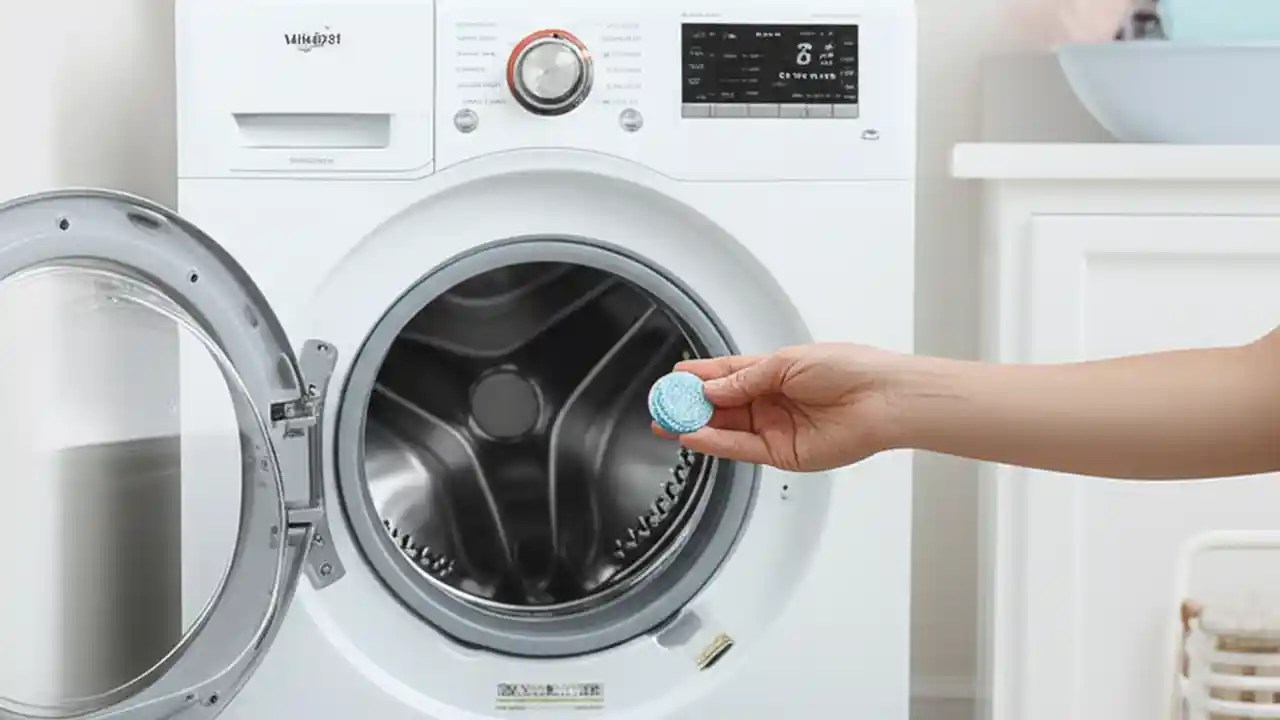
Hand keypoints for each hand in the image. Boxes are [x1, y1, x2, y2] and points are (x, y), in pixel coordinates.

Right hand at [653, 343, 905, 471]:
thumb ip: (744, 379)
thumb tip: (711, 389)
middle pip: (720, 405)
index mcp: (774, 372)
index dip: (698, 379)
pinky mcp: (782, 453)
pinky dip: (715, 443)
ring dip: (696, 426)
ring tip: (668, 422)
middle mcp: (771, 401)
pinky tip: (694, 435)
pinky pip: (741, 449)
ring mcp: (775, 428)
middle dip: (690, 406)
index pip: (726, 375)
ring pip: (725, 429)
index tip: (672, 381)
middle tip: (662, 406)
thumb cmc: (848, 370)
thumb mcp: (786, 363)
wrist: (881, 399)